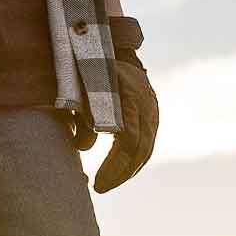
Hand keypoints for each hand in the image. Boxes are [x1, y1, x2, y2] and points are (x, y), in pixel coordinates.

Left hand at [92, 56, 158, 195]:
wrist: (111, 47)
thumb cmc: (90, 69)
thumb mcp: (82, 89)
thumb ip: (82, 117)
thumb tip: (82, 148)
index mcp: (131, 98)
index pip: (129, 141)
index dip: (115, 166)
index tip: (98, 183)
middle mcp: (147, 105)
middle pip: (140, 149)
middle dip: (120, 172)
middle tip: (100, 187)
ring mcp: (152, 110)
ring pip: (146, 148)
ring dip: (127, 170)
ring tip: (107, 183)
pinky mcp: (150, 114)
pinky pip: (146, 143)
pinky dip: (133, 160)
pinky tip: (119, 172)